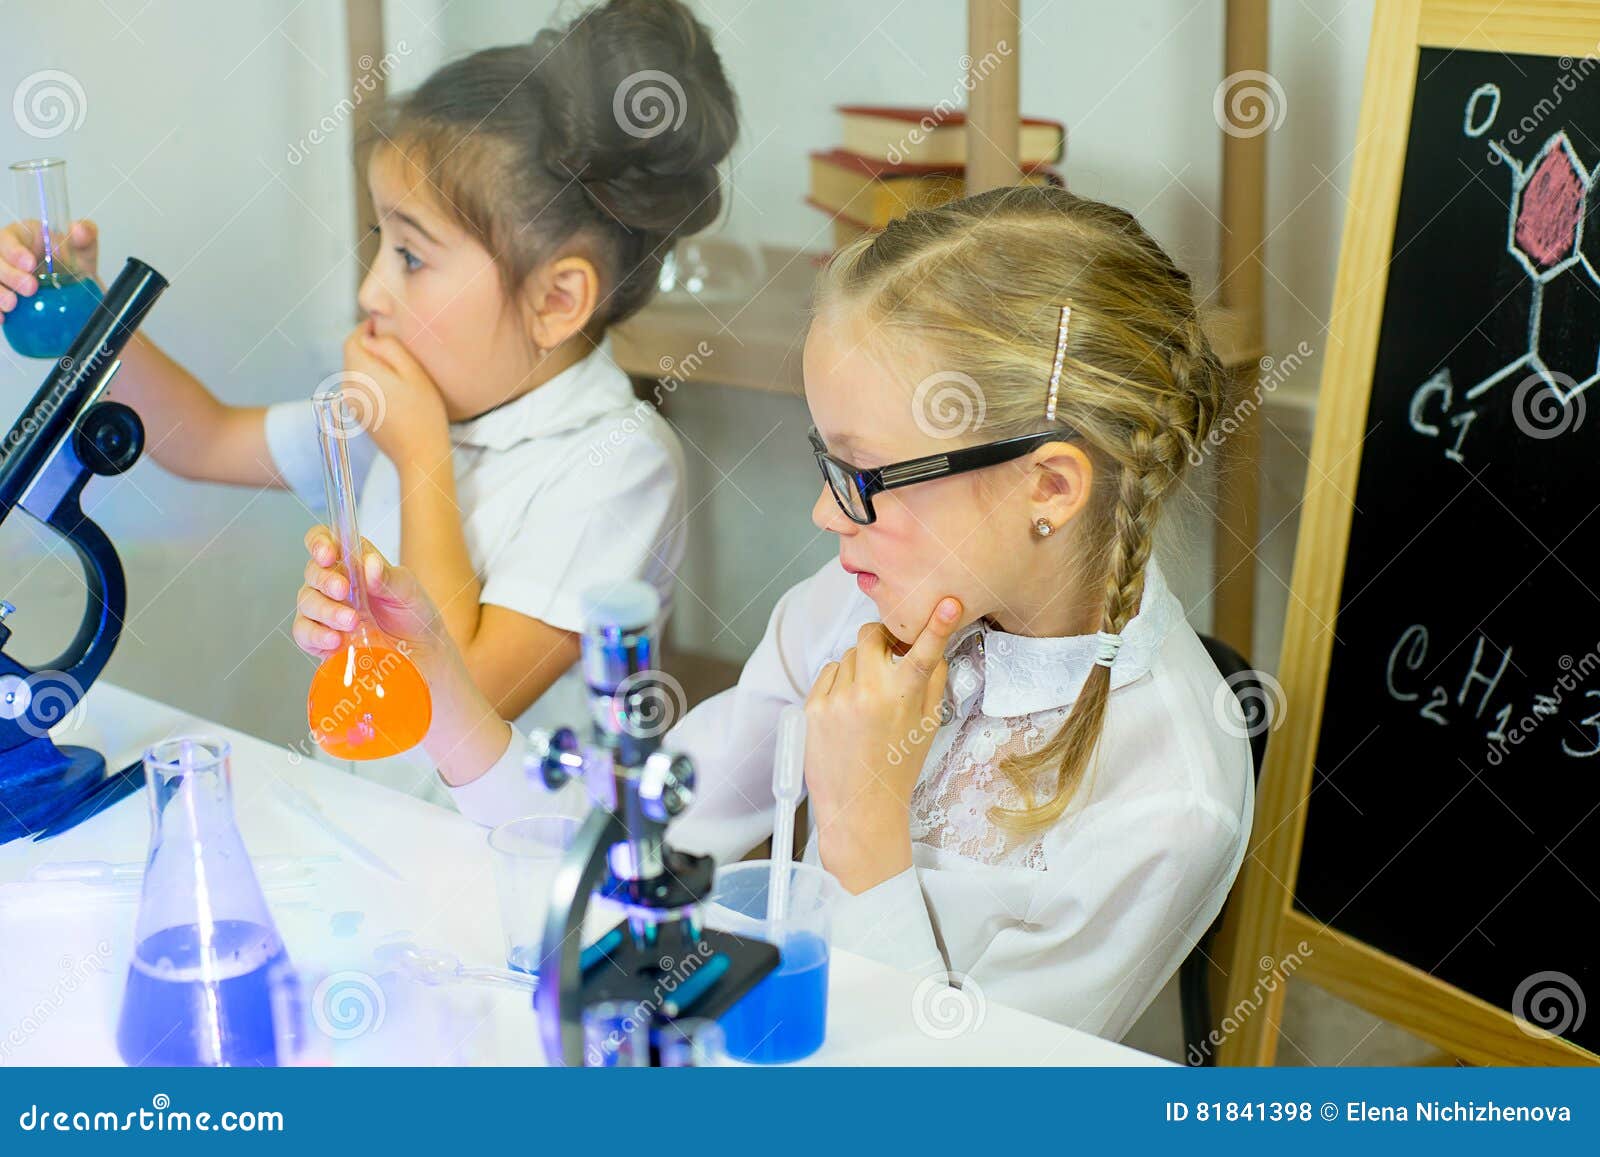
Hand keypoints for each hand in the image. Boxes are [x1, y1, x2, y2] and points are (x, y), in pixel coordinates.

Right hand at [0, 219, 98, 316]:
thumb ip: (85, 236)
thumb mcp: (82, 249)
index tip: (30, 264)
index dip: (15, 251)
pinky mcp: (2, 293)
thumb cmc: (71, 265)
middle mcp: (4, 255)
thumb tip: (79, 229)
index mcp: (20, 237)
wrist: (74, 292)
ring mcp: (1, 276)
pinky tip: (2, 318)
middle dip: (9, 274)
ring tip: (12, 305)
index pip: (8, 239)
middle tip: (30, 288)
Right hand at [293, 527, 447, 668]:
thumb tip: (370, 563)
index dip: (319, 542)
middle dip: (325, 580)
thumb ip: (389, 577)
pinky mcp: (321, 640)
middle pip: (312, 572)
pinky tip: (335, 640)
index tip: (328, 554)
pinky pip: (304, 634)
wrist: (422, 654)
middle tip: (344, 590)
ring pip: (306, 602)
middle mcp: (334, 584)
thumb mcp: (409, 591)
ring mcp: (325, 612)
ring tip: (352, 622)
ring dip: (326, 610)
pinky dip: (316, 635)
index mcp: (353, 563)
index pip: (324, 541)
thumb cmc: (414, 616)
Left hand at [341, 326, 450, 464]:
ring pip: (357, 373)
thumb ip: (389, 347)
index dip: (367, 329)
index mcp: (360, 372)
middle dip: (370, 348)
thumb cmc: (423, 415)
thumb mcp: (413, 371)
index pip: (353, 339)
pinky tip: (396, 393)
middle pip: (353, 356)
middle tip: (398, 350)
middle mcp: (349, 387)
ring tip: (400, 373)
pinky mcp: (359, 415)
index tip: (383, 326)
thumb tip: (372, 337)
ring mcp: (352, 403)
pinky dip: (373, 384)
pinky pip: (361, 390)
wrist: (420, 455)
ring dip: (372, 367)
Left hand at [803, 596, 962, 892]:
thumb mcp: (927, 727)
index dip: (939, 625)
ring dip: (860, 666)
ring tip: (866, 702)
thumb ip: (932, 683)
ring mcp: (838, 697)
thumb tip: (932, 646)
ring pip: (850, 655)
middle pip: (872, 634)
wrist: (859, 807)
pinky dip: (839, 683)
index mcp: (905, 698)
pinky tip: (847, 711)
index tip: (949, 603)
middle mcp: (870, 692)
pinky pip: (829, 672)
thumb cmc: (897, 767)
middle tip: (888, 659)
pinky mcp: (814, 706)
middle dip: (881, 641)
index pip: (925, 652)